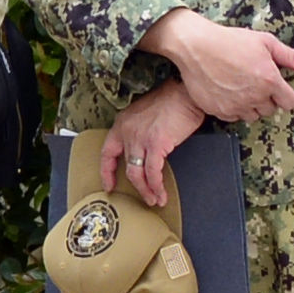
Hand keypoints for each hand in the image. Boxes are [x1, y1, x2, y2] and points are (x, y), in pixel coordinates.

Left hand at [100, 80, 209, 199]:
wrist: (186, 93)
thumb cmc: (173, 101)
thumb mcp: (147, 115)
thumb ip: (141, 132)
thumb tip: (146, 153)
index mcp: (123, 123)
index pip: (107, 152)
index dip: (106, 171)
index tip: (109, 185)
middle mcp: (127, 131)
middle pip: (125, 167)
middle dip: (135, 187)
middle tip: (143, 198)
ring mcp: (140, 138)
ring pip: (136, 174)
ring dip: (146, 190)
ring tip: (154, 199)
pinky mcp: (156, 144)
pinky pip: (153, 172)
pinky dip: (157, 186)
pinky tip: (161, 193)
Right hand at [146, 8, 293, 119]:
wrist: (196, 46)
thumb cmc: (231, 41)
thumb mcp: (265, 42)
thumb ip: (291, 57)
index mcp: (270, 81)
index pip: (289, 102)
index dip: (284, 94)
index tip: (276, 86)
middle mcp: (255, 97)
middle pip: (271, 110)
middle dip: (267, 98)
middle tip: (254, 81)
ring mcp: (236, 106)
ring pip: (252, 116)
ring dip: (250, 105)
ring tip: (240, 86)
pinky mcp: (219, 111)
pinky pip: (233, 117)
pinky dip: (233, 108)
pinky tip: (227, 91)